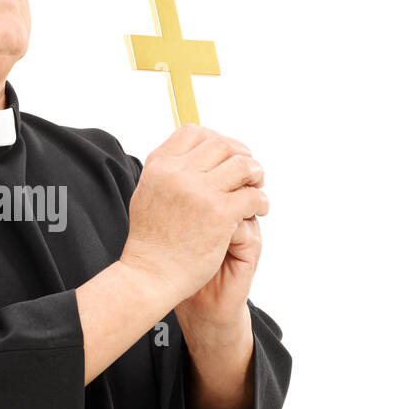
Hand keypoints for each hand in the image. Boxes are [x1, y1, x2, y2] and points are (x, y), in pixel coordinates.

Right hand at [120, 124, 267, 304]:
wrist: (150, 276)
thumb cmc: (151, 242)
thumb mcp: (148, 194)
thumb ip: (169, 172)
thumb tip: (196, 153)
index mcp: (159, 165)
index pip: (194, 131)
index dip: (215, 139)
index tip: (226, 155)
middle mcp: (178, 173)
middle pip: (222, 144)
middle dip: (240, 155)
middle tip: (248, 173)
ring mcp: (200, 192)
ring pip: (243, 164)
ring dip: (255, 174)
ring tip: (255, 188)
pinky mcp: (219, 214)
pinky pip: (253, 195)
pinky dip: (261, 201)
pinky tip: (258, 210)